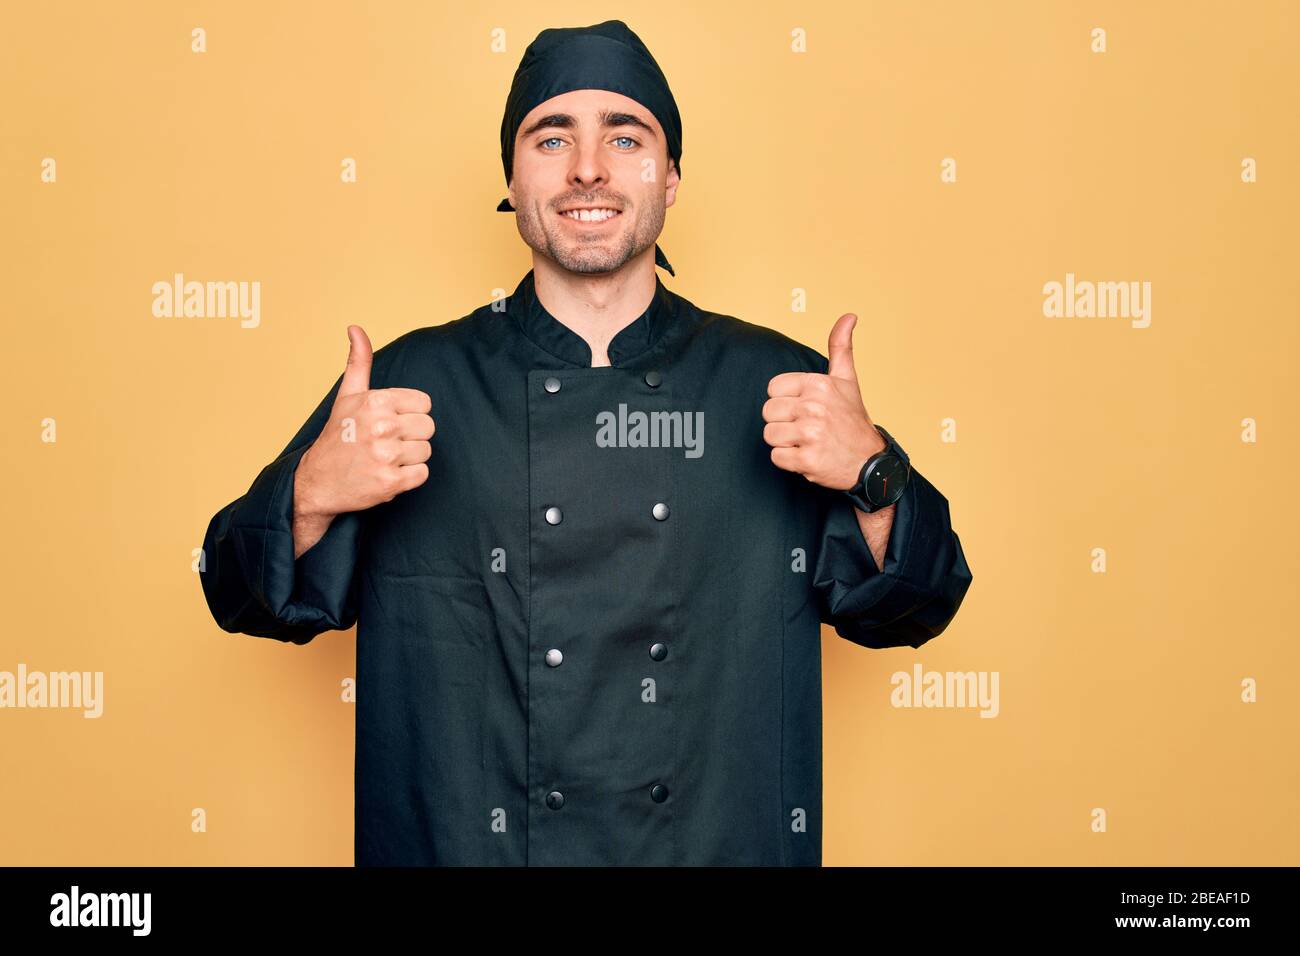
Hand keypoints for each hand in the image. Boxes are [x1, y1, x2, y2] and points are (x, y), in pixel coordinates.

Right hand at [294, 325, 434, 522]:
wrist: (318, 481)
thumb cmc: (338, 436)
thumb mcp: (347, 396)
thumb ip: (358, 362)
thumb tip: (355, 328)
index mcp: (376, 402)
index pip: (424, 404)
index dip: (410, 414)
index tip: (390, 422)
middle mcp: (381, 427)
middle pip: (428, 428)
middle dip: (411, 436)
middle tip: (386, 442)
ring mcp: (386, 456)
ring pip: (426, 451)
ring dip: (409, 458)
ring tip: (384, 458)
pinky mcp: (391, 483)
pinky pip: (422, 474)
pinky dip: (409, 477)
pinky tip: (388, 473)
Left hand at [762, 313, 885, 489]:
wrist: (870, 463)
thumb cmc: (852, 419)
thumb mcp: (847, 380)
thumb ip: (841, 347)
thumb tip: (849, 316)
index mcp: (819, 384)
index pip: (773, 389)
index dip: (785, 401)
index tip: (804, 408)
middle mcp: (814, 407)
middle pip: (768, 412)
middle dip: (783, 423)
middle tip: (806, 428)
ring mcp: (811, 434)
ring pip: (770, 435)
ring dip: (785, 443)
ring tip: (807, 442)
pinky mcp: (807, 460)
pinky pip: (776, 458)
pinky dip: (789, 462)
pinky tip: (809, 456)